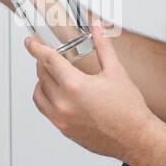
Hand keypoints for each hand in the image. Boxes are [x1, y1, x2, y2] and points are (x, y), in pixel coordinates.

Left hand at [25, 20, 156, 158]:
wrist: (136, 138)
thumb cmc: (129, 109)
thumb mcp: (116, 71)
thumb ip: (103, 47)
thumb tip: (97, 28)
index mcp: (75, 86)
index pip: (47, 60)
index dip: (36, 48)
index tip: (30, 42)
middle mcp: (63, 103)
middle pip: (41, 75)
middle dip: (43, 62)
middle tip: (49, 56)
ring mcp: (61, 119)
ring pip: (39, 94)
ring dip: (41, 81)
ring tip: (52, 74)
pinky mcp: (64, 130)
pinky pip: (45, 110)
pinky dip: (46, 98)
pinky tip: (57, 94)